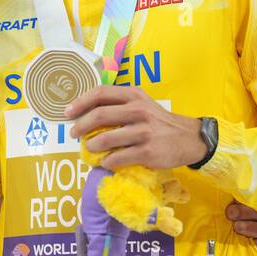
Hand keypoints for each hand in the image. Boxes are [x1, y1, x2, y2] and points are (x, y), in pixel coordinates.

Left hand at [65, 85, 205, 170]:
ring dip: (92, 146)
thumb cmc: (158, 121)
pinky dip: (107, 162)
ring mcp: (144, 132)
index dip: (80, 103)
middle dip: (81, 126)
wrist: (189, 138)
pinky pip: (118, 158)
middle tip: (74, 134)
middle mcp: (138, 110)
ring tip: (90, 149)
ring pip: (106, 139)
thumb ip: (119, 105)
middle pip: (99, 115)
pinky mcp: (147, 152)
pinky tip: (106, 162)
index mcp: (134, 95)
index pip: (100, 93)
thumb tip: (85, 114)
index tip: (68, 113)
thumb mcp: (142, 104)